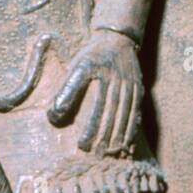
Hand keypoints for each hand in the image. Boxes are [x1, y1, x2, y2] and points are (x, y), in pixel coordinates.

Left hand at [47, 30, 141, 153]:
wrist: (116, 39)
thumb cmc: (91, 56)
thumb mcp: (75, 68)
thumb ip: (66, 91)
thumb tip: (54, 116)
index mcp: (97, 71)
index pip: (93, 103)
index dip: (89, 125)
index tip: (81, 144)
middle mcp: (116, 78)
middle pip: (110, 112)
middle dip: (103, 135)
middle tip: (94, 154)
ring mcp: (129, 83)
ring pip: (125, 113)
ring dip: (118, 135)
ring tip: (110, 153)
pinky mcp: (138, 88)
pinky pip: (136, 111)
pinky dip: (132, 128)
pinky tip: (127, 143)